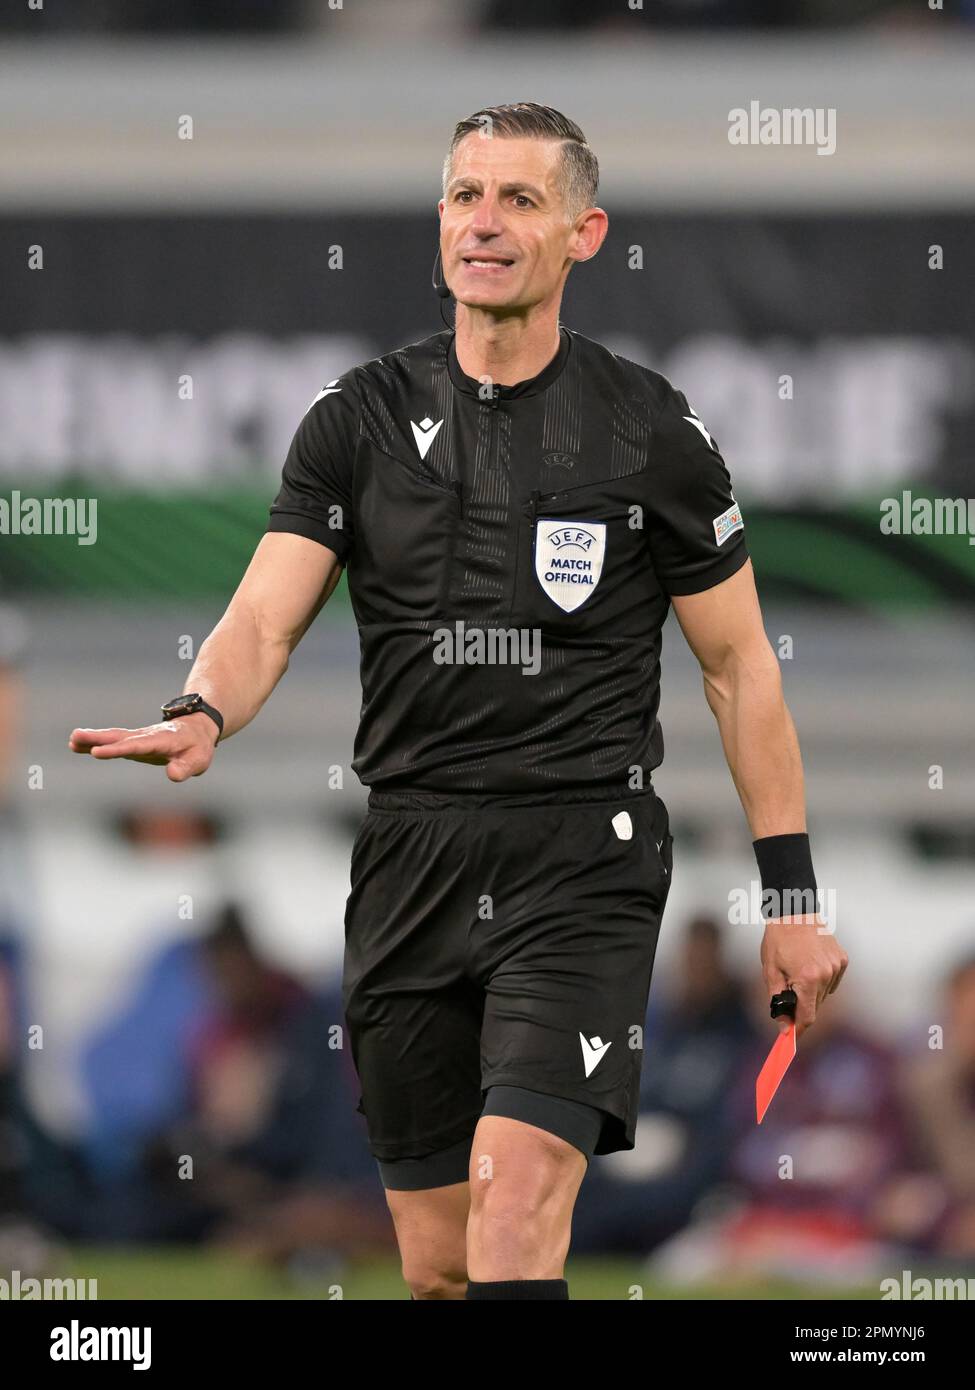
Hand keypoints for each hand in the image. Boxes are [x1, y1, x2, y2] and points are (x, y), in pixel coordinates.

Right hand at [68, 712, 218, 782]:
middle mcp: (145, 736)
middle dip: (98, 738)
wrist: (196, 728)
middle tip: (75, 737)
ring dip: (93, 738)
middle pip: (119, 737)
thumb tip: (172, 775)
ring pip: (113, 737)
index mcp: (161, 740)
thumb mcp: (199, 759)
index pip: (136, 746)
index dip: (117, 750)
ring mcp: (138, 738)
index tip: (97, 752)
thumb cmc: (198, 747)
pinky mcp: (134, 742)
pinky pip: (113, 741)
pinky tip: (76, 745)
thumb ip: (186, 768)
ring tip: (72, 741)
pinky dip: (95, 742)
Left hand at [760, 915, 847, 1038]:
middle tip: (787, 993)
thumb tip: (784, 1026)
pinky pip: (832, 980)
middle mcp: (826, 974)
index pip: (807, 1017)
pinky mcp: (843, 959)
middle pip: (816, 1006)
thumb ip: (777, 1000)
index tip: (790, 1036)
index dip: (798, 1029)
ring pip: (824, 994)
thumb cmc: (778, 940)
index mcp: (807, 979)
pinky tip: (810, 964)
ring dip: (812, 992)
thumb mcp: (770, 971)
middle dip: (801, 1006)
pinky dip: (822, 979)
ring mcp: (837, 966)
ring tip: (798, 971)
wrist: (794, 912)